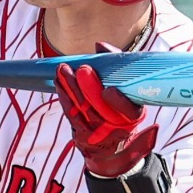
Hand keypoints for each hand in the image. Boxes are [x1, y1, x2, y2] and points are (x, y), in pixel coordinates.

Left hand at [55, 52, 157, 176]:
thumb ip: (117, 67)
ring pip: (82, 109)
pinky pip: (70, 113)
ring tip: (63, 70)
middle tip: (82, 69)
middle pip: (100, 109)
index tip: (109, 90)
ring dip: (70, 87)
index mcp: (134, 117)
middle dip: (89, 88)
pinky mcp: (80, 134)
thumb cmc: (120, 109)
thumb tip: (99, 45)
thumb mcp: (128, 91)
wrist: (112, 147)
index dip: (119, 103)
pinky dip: (63, 96)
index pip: (130, 112)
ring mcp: (97, 134)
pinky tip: (58, 82)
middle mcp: (117, 129)